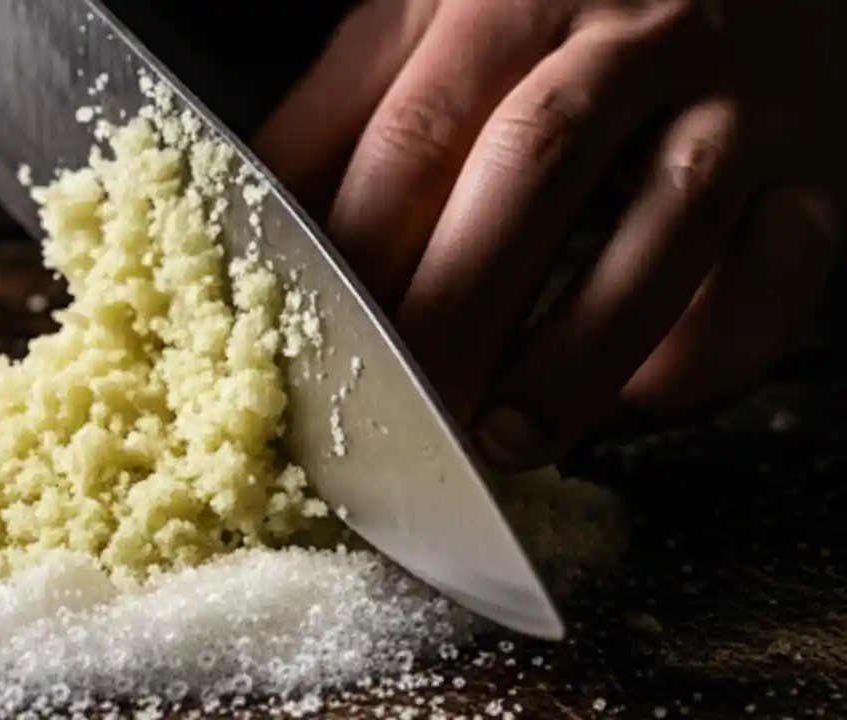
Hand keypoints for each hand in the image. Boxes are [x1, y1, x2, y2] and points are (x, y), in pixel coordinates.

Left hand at [256, 0, 843, 471]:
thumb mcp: (432, 12)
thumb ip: (345, 104)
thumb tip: (250, 207)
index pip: (411, 139)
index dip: (358, 257)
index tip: (317, 350)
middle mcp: (627, 39)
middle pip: (525, 177)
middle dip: (453, 313)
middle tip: (400, 416)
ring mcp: (733, 103)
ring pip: (662, 230)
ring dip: (578, 354)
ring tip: (507, 442)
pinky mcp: (814, 170)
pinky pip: (778, 272)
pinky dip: (709, 350)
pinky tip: (639, 397)